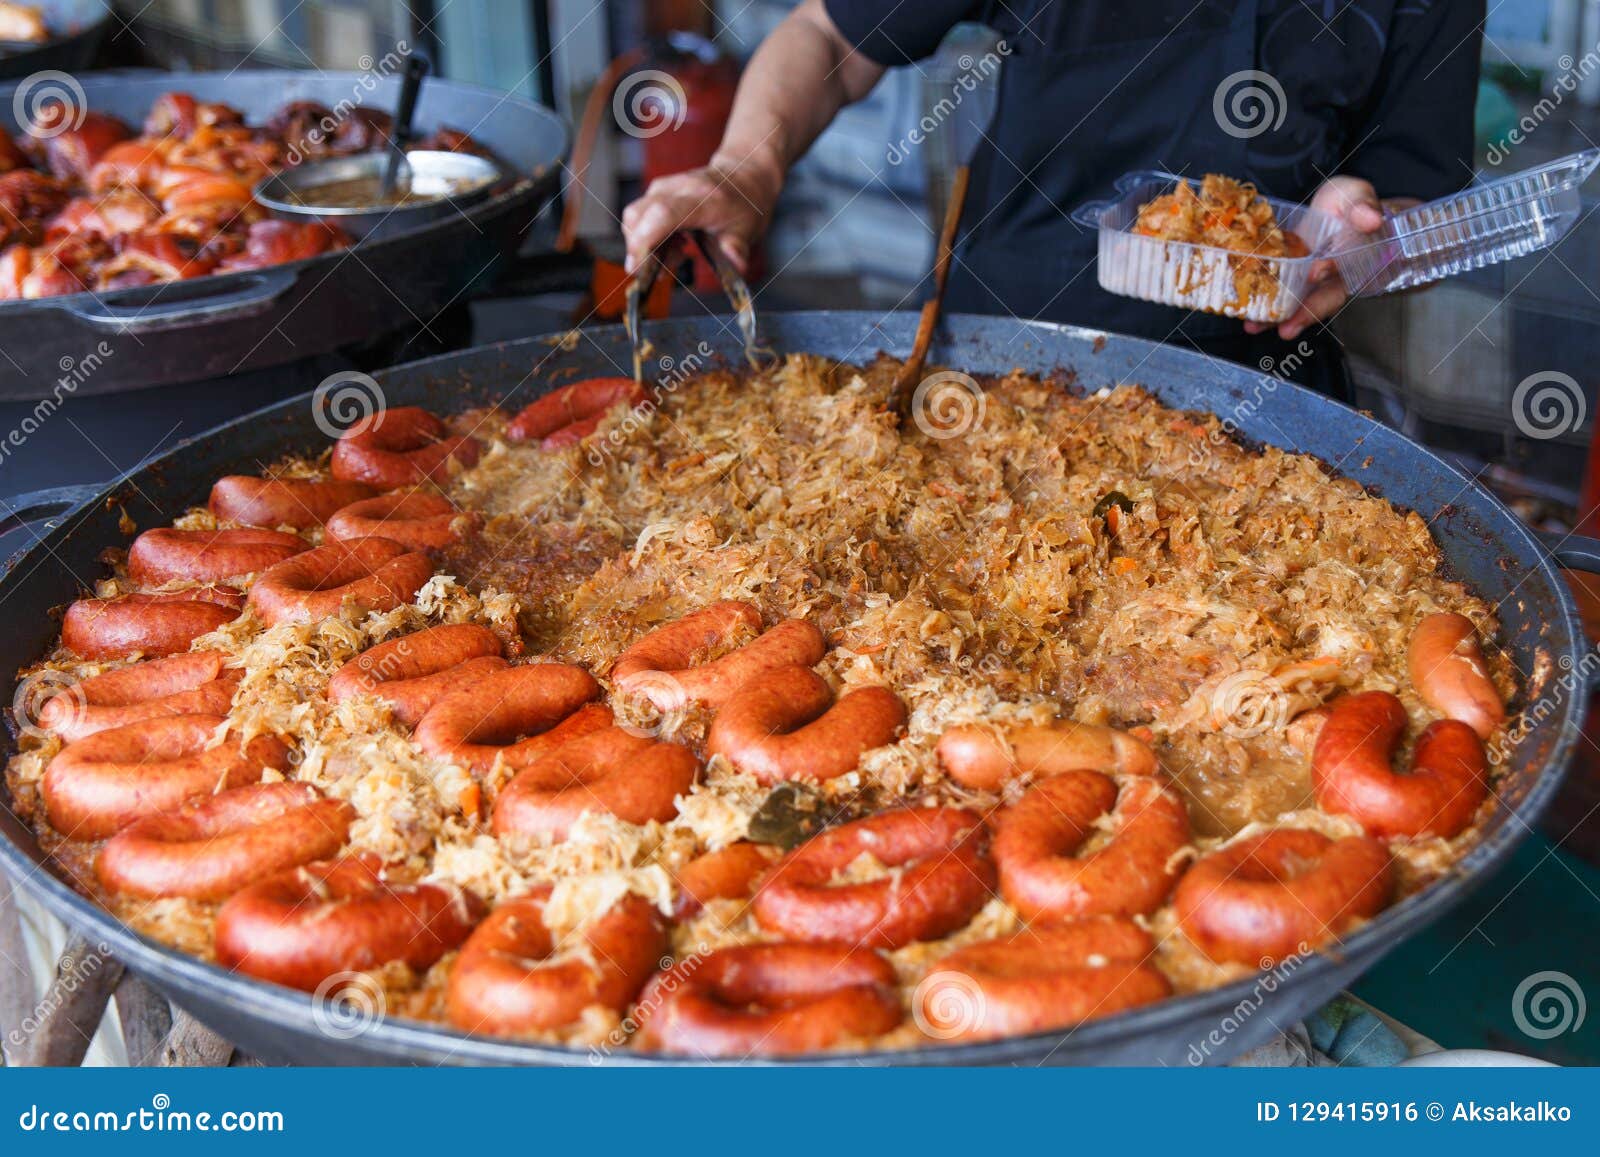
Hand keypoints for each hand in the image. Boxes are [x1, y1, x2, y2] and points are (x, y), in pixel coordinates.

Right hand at [621, 153, 783, 275]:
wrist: (742, 177)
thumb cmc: (744, 204)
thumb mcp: (747, 229)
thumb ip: (737, 248)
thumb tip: (738, 265)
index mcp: (702, 198)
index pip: (662, 214)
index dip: (644, 241)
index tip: (637, 266)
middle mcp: (677, 189)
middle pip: (637, 216)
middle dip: (637, 250)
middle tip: (656, 272)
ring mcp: (663, 188)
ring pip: (635, 218)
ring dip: (645, 246)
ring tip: (675, 257)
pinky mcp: (657, 193)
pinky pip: (641, 218)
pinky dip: (649, 239)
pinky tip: (673, 248)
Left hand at [1245, 175, 1403, 340]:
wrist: (1334, 209)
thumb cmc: (1348, 202)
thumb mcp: (1355, 195)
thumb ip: (1362, 205)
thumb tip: (1371, 219)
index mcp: (1356, 255)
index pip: (1347, 265)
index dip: (1332, 269)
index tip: (1316, 272)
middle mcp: (1336, 275)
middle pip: (1325, 298)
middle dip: (1305, 314)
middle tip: (1287, 329)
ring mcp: (1313, 281)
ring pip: (1301, 304)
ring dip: (1278, 318)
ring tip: (1255, 327)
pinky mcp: (1292, 281)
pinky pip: (1281, 297)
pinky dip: (1264, 308)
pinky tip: (1246, 318)